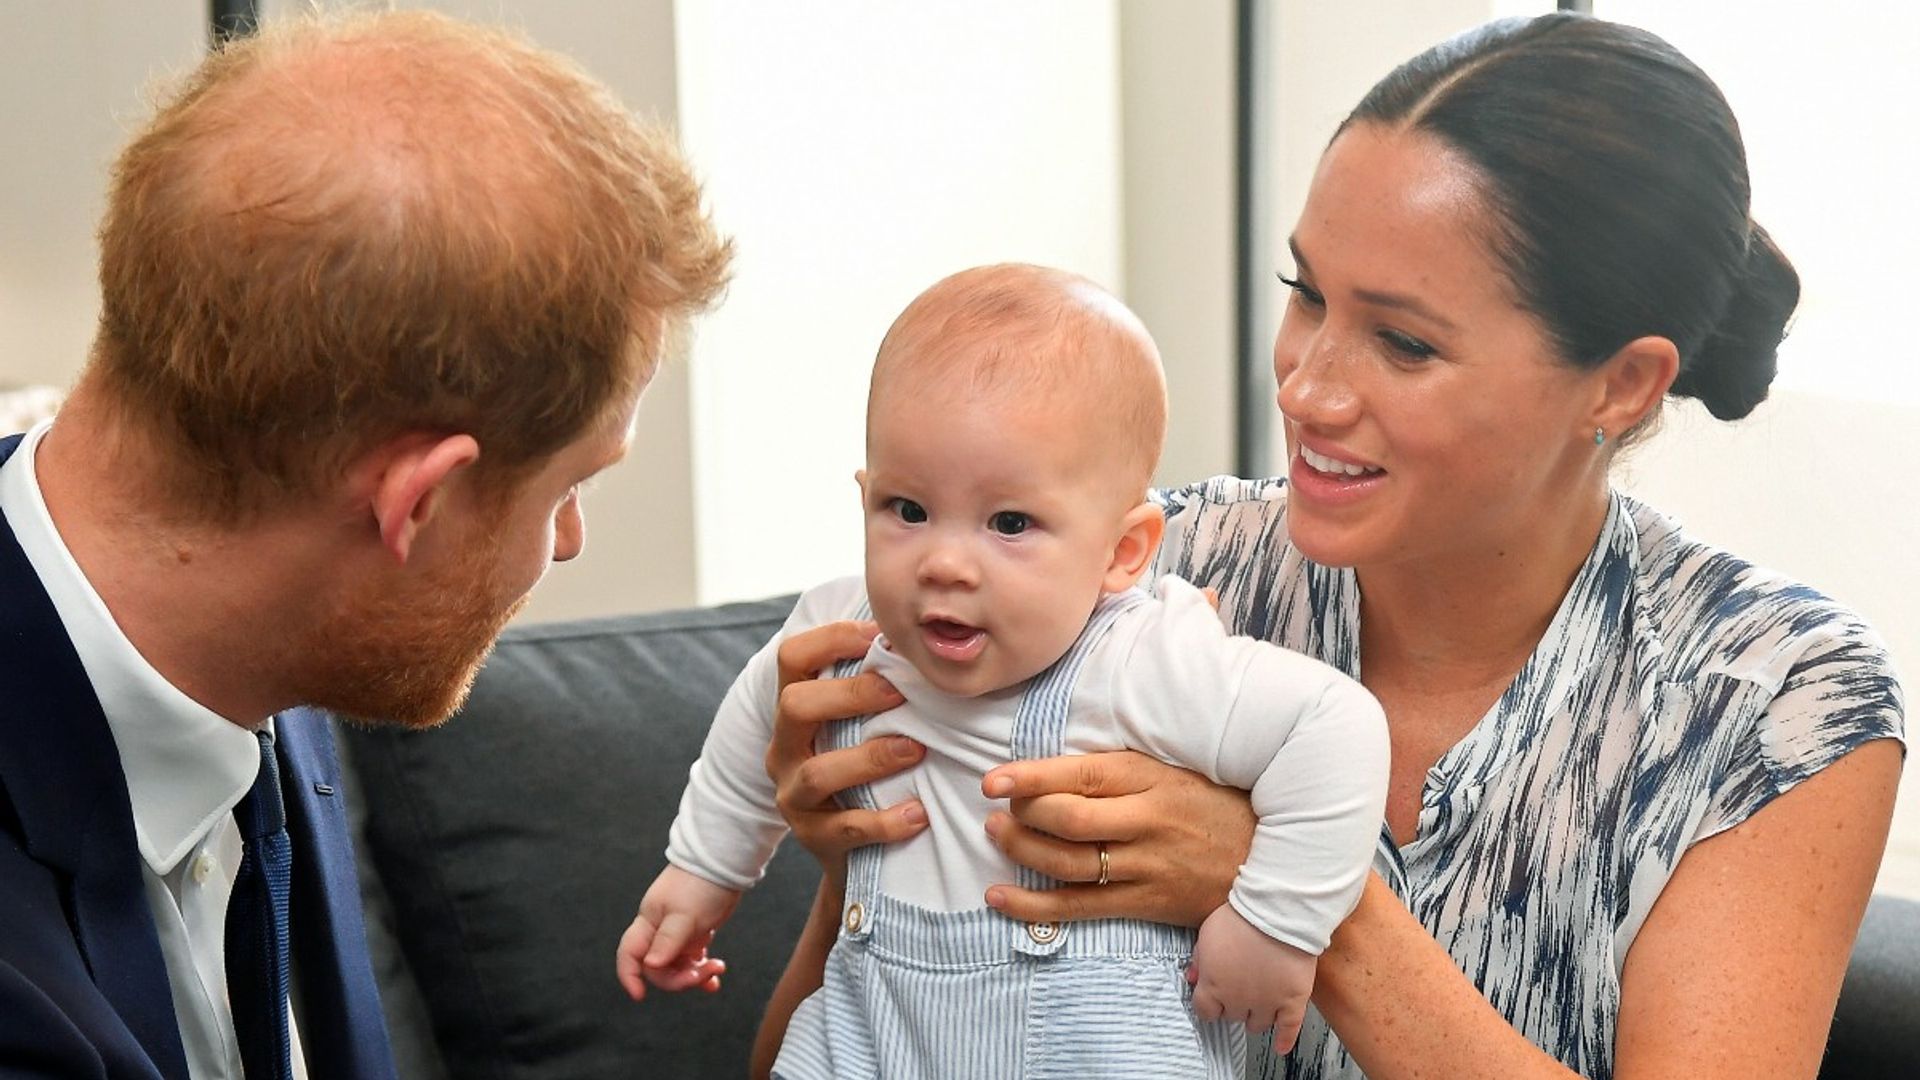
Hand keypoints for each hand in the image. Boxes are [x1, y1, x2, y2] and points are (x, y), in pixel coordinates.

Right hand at [615, 865, 739, 1000]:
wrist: (724, 863)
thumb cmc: (701, 884)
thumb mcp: (684, 915)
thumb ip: (668, 941)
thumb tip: (651, 965)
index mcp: (649, 923)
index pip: (629, 954)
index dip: (629, 975)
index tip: (640, 996)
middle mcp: (659, 931)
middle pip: (657, 968)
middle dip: (679, 978)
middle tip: (704, 973)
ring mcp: (677, 934)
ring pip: (677, 967)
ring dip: (695, 975)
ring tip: (717, 968)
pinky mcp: (695, 934)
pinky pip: (693, 960)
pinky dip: (702, 970)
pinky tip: (716, 976)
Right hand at [766, 619, 926, 885]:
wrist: (854, 852)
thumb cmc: (867, 769)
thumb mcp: (860, 724)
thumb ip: (878, 685)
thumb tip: (925, 633)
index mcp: (795, 710)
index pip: (793, 658)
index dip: (831, 638)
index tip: (878, 634)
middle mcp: (784, 748)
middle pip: (794, 705)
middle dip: (850, 695)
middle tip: (900, 692)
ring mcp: (793, 795)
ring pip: (817, 772)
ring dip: (871, 758)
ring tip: (917, 750)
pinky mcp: (813, 838)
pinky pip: (845, 829)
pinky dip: (884, 822)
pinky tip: (919, 814)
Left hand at [979, 750, 1255, 926]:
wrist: (1272, 861)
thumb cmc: (1216, 806)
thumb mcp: (1175, 770)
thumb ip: (1122, 770)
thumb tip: (1056, 765)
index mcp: (1152, 779)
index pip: (1081, 774)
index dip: (1031, 777)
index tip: (994, 780)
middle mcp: (1147, 822)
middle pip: (1069, 820)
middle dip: (1022, 815)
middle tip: (996, 808)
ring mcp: (1147, 866)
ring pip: (1068, 863)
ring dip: (1021, 851)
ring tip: (995, 836)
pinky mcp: (1146, 903)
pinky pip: (1079, 908)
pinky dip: (1034, 905)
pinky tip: (1000, 897)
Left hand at [1188, 905, 1316, 1053]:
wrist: (1277, 912)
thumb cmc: (1240, 918)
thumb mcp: (1207, 932)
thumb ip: (1199, 959)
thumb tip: (1193, 977)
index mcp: (1213, 986)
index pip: (1205, 1011)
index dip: (1209, 1005)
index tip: (1214, 1000)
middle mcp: (1238, 1000)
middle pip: (1232, 1016)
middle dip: (1233, 1005)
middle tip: (1240, 991)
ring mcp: (1266, 1003)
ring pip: (1257, 1025)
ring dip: (1255, 1017)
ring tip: (1258, 1005)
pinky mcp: (1293, 1001)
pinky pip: (1289, 1029)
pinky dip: (1285, 1040)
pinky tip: (1281, 1046)